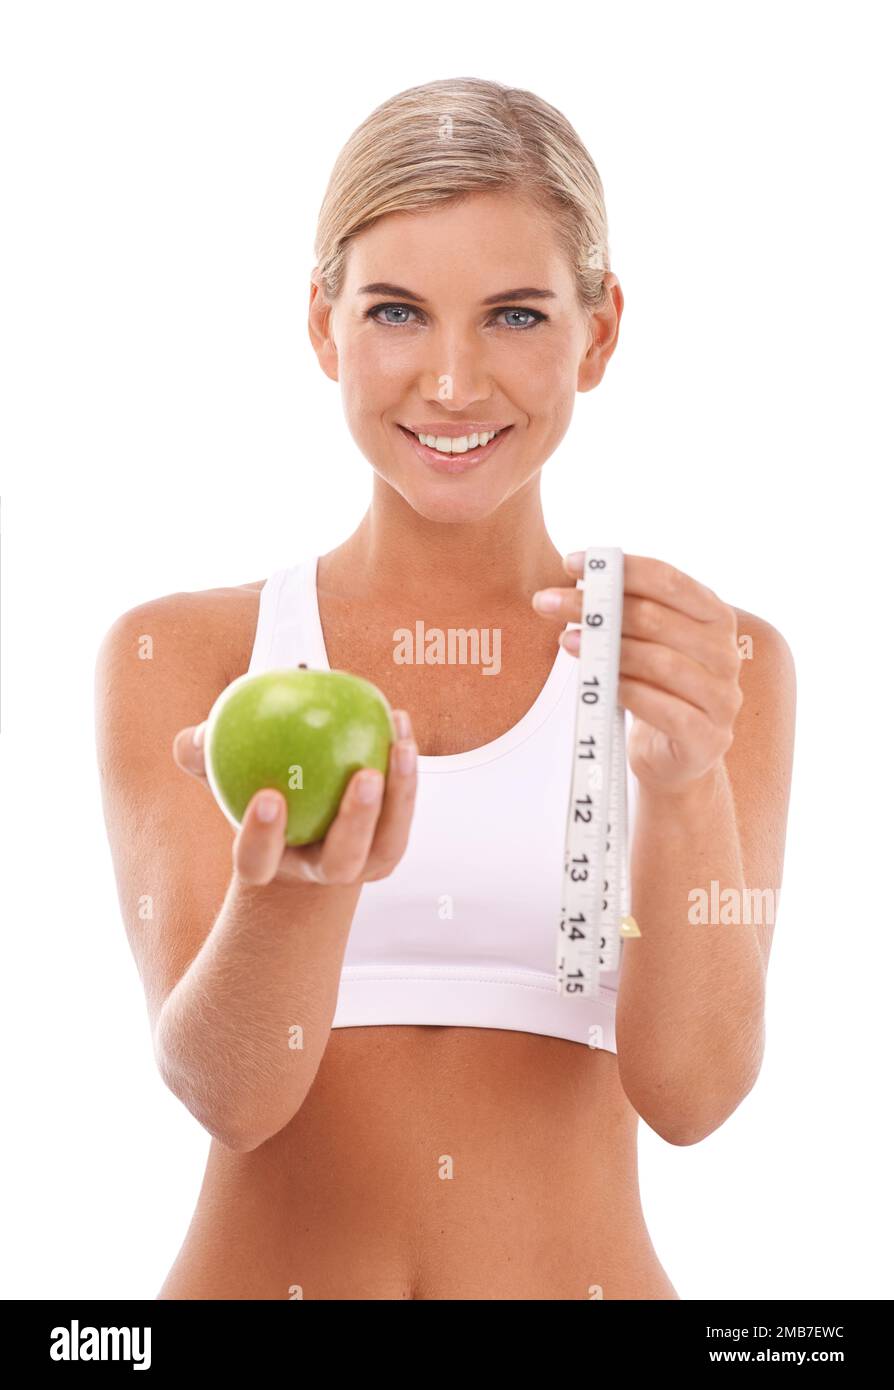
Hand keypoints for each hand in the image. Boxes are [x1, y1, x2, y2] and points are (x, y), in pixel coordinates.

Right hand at [172, 709, 418, 885]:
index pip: (257, 861)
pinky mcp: (389, 845)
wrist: (300, 824)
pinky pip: (404, 811)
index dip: (262, 836)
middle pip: (341, 861)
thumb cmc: (257, 789)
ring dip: (399, 796)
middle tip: (365, 776)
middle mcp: (319, 872)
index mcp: (269, 864)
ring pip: (386, 842)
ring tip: (399, 746)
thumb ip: (203, 756)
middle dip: (356, 823)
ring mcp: (361, 863)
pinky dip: (407, 770)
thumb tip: (196, 737)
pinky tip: (401, 723)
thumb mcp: (223, 773)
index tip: (268, 797)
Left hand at [532, 554, 742, 791]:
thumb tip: (579, 582)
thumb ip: (626, 614)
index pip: (670, 580)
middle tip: (548, 602)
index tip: (570, 563)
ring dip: (606, 650)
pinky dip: (627, 692)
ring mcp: (721, 697)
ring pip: (660, 662)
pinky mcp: (707, 738)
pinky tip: (598, 684)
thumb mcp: (646, 645)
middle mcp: (725, 654)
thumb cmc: (655, 690)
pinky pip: (664, 709)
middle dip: (595, 607)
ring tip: (565, 640)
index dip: (620, 568)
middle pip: (655, 619)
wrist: (674, 758)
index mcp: (715, 618)